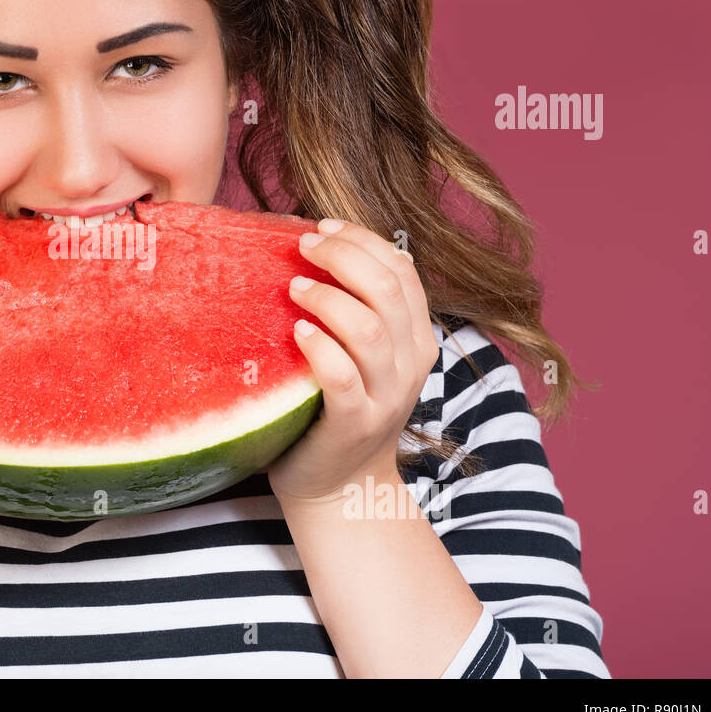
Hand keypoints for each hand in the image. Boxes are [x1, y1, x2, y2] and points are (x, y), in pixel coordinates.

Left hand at [267, 218, 438, 505]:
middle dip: (343, 256)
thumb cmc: (338, 405)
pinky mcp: (353, 424)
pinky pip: (342, 377)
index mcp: (417, 336)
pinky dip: (320, 348)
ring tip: (293, 287)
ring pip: (368, 329)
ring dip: (327, 297)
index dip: (362, 238)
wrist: (341, 486)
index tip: (321, 225)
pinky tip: (297, 331)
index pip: (402, 268)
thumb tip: (315, 241)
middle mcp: (410, 363)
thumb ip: (358, 306)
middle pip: (386, 288)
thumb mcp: (364, 352)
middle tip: (302, 246)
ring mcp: (386, 396)